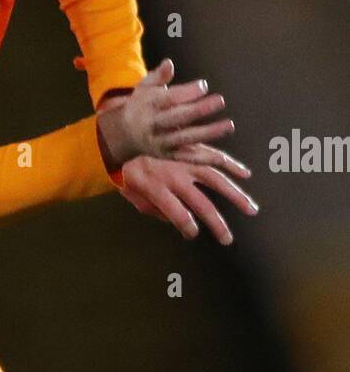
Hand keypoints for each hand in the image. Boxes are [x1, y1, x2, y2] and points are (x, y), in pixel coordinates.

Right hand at [97, 58, 233, 167]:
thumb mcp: (144, 87)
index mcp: (149, 106)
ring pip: (186, 138)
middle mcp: (155, 126)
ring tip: (229, 125)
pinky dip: (206, 159)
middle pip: (178, 118)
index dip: (187, 92)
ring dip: (208, 133)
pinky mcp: (170, 155)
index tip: (204, 85)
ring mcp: (162, 142)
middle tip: (220, 100)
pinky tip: (224, 159)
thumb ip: (158, 76)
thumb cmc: (141, 104)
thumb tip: (169, 63)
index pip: (169, 99)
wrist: (124, 134)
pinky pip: (190, 158)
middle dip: (199, 110)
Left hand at [119, 147, 258, 244]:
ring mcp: (185, 160)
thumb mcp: (131, 193)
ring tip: (250, 208)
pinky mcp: (191, 147)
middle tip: (227, 239)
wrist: (122, 132)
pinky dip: (232, 164)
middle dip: (216, 223)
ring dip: (235, 195)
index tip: (193, 233)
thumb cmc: (124, 167)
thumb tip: (174, 221)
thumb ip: (152, 209)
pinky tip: (245, 174)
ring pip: (216, 179)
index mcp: (156, 188)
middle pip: (201, 203)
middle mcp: (175, 175)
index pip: (178, 214)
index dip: (187, 227)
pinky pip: (215, 155)